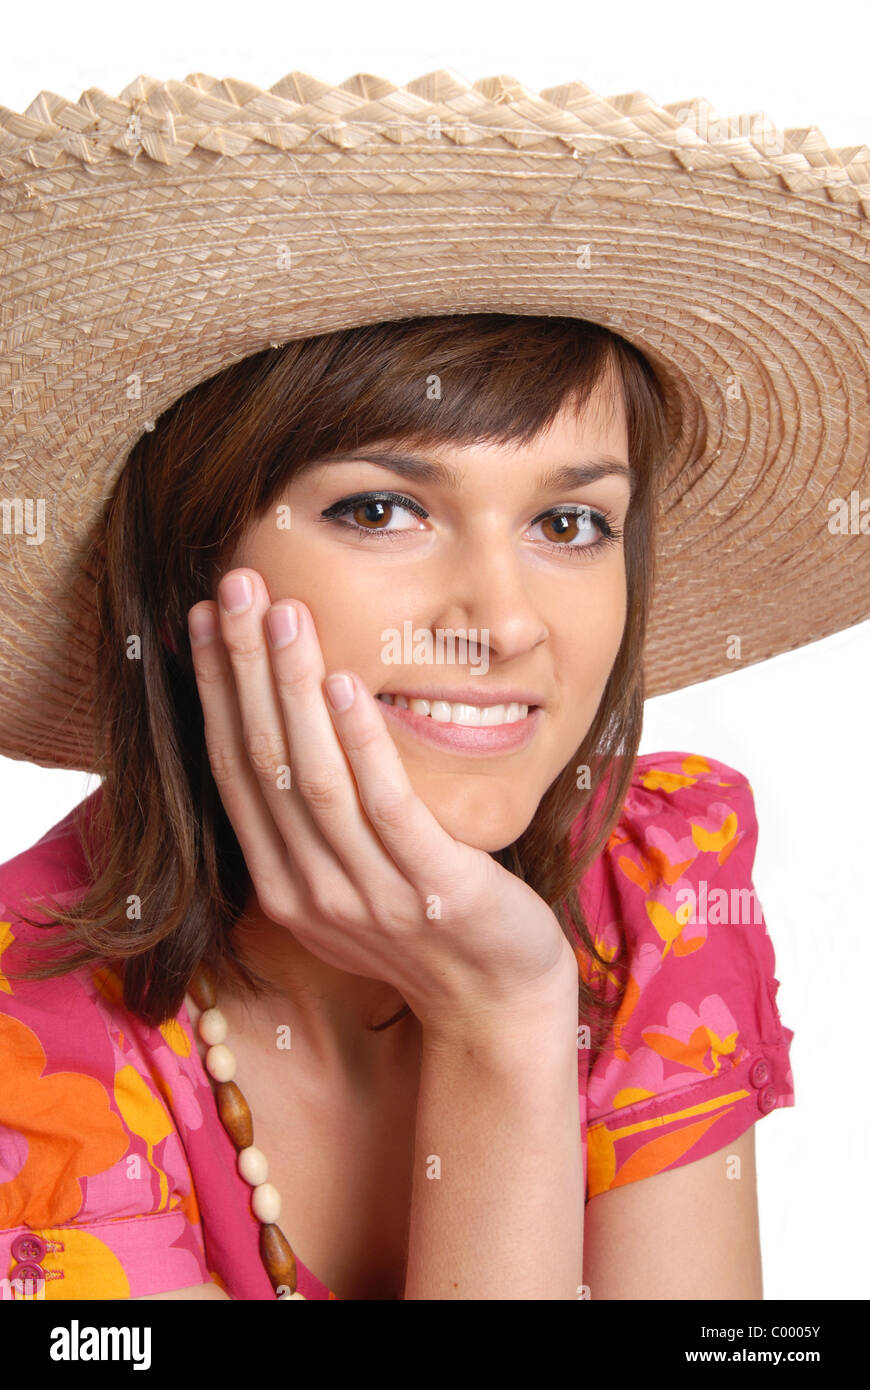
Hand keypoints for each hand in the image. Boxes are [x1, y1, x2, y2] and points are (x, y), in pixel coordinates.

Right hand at [187, 567, 577, 1032]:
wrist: (495, 1002)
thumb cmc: (425, 923)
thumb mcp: (350, 878)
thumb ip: (313, 821)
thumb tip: (284, 729)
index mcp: (283, 883)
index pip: (233, 770)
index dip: (216, 691)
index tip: (206, 619)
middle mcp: (310, 890)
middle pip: (262, 761)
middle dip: (245, 667)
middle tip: (237, 586)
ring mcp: (369, 893)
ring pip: (312, 777)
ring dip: (293, 689)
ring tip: (286, 614)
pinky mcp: (432, 888)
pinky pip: (386, 807)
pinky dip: (361, 743)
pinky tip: (345, 685)